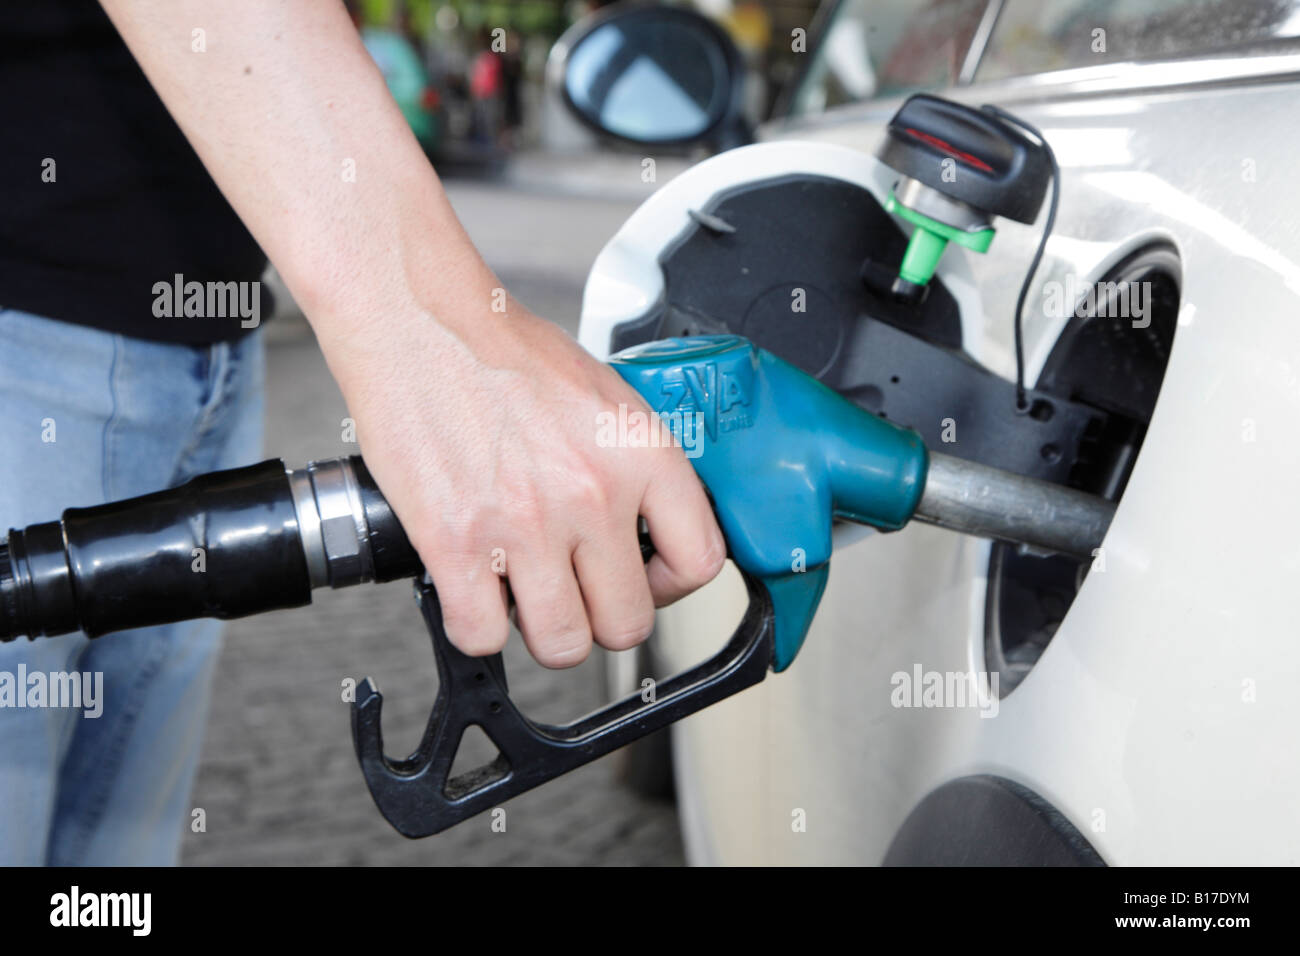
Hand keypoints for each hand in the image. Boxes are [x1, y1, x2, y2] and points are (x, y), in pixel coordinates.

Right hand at [327, 299, 725, 667]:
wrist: (419, 319)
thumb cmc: (501, 349)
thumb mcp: (603, 394)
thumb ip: (632, 461)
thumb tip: (645, 521)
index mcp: (639, 452)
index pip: (699, 561)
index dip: (671, 584)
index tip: (645, 576)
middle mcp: (591, 494)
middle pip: (627, 623)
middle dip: (600, 616)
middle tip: (574, 588)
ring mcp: (525, 524)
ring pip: (562, 644)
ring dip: (541, 628)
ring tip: (522, 592)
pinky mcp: (456, 542)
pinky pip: (481, 635)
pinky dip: (474, 624)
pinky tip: (472, 587)